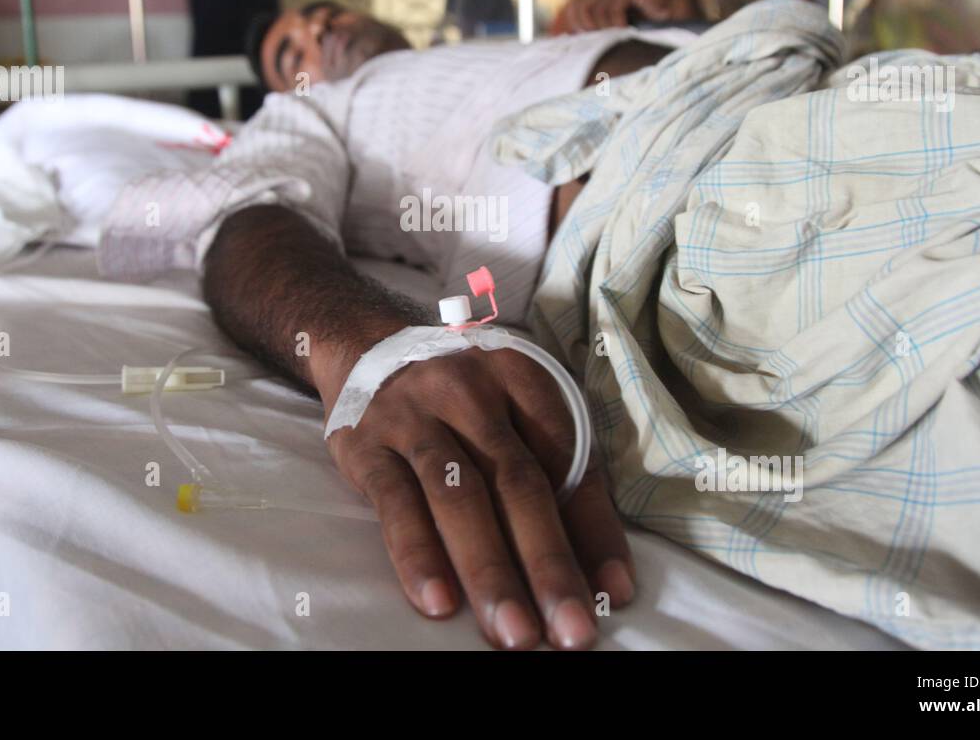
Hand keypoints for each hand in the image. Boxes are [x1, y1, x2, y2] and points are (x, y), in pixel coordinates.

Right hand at [322, 344, 633, 649]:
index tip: (613, 594)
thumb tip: (604, 575)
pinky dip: (418, 556)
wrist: (366, 347)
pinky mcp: (367, 445)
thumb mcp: (514, 408)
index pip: (569, 461)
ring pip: (459, 498)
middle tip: (571, 630)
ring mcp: (415, 417)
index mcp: (523, 378)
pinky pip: (396, 505)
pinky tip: (438, 602)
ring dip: (489, 571)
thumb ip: (557, 474)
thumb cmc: (462, 396)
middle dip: (548, 563)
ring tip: (513, 632)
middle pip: (517, 483)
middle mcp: (472, 393)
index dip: (593, 530)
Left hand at [552, 0, 677, 33]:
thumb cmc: (644, 27)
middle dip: (589, 28)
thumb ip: (598, 32)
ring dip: (606, 28)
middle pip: (580, 8)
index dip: (576, 24)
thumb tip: (574, 42)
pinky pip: (613, 8)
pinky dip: (617, 22)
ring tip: (619, 34)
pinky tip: (626, 28)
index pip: (574, 8)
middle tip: (603, 39)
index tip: (587, 39)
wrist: (672, 14)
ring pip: (597, 11)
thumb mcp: (615, 30)